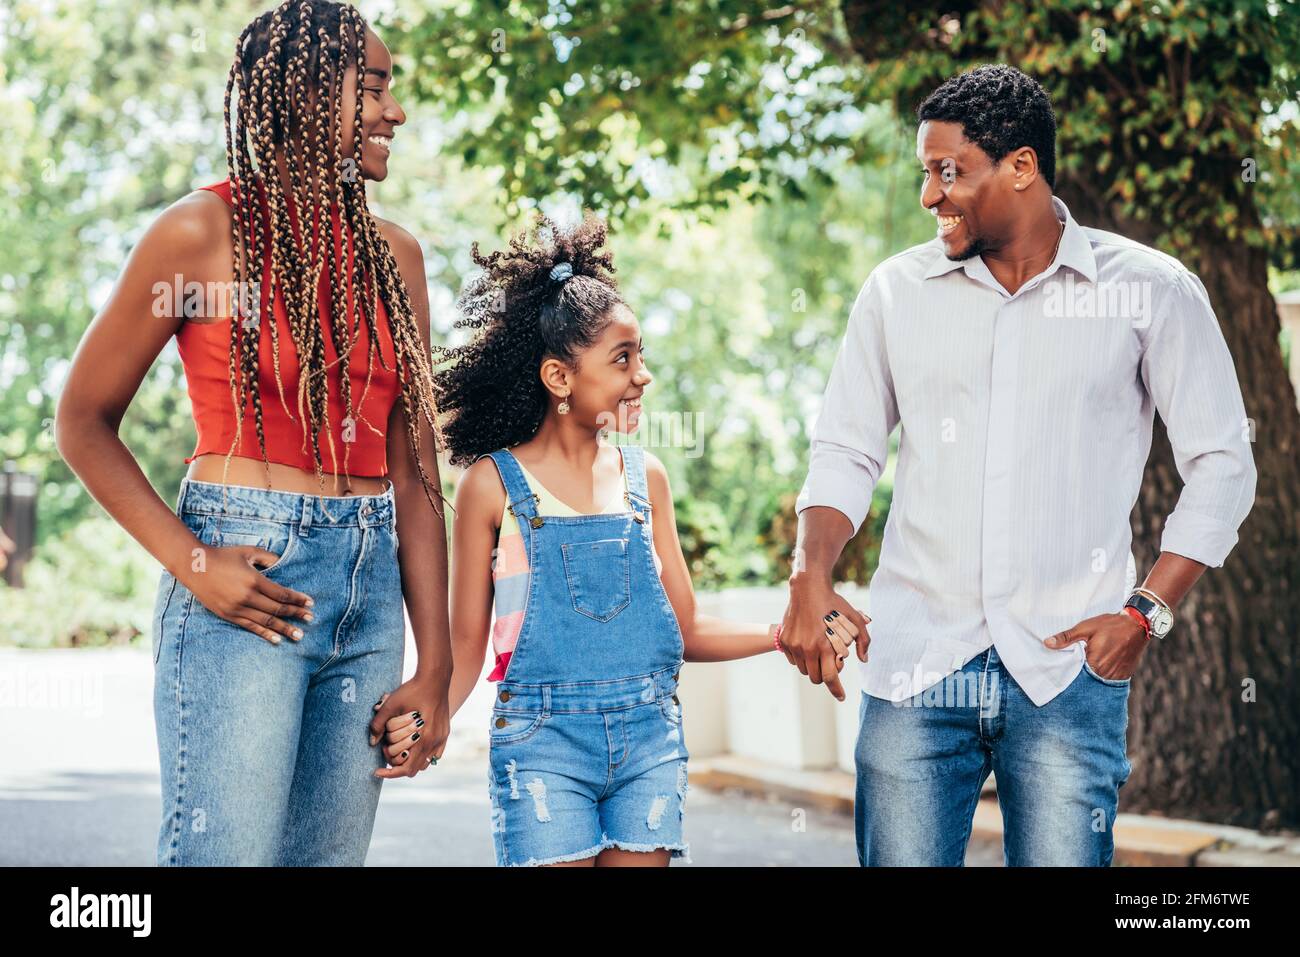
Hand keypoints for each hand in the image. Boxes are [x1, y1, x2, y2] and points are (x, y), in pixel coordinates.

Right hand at [180, 545, 313, 643]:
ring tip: (299, 635)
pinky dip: (265, 634)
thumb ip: (269, 557)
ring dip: (284, 628)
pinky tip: (277, 639)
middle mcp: (247, 597)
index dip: (297, 599)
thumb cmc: (223, 556)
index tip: (310, 603)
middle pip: (277, 609)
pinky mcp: (228, 615)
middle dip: (296, 614)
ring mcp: (237, 608)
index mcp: (254, 580)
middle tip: (310, 619)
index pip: (282, 594)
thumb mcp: (248, 552)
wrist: (194, 566)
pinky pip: (250, 627)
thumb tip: (284, 563)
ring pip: (266, 622)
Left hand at [369, 676, 448, 777]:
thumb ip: (379, 725)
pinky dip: (423, 754)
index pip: (406, 768)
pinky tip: (413, 744)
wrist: (435, 677)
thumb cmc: (413, 689)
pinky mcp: (445, 732)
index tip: (377, 771)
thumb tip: (371, 742)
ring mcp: (442, 737)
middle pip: (415, 769)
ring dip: (412, 761)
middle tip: (386, 752)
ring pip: (426, 762)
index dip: (390, 773)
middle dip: (398, 766)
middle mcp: (435, 741)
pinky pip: (435, 753)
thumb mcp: (391, 705)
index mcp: (424, 738)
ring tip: (399, 749)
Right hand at [780, 573, 869, 701]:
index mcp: (825, 646)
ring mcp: (794, 645)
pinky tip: (809, 644)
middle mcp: (807, 648)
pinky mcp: (786, 640)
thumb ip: (863, 641)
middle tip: (832, 661)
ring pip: (804, 670)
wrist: (807, 588)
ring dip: (813, 667)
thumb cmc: (834, 603)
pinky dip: (802, 658)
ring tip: (821, 650)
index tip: (841, 697)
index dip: (837, 690)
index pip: (831, 678)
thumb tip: (864, 659)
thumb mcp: (855, 619)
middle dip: (826, 676)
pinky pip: (794, 660)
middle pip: (816, 678)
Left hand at [1043, 613, 1147, 680]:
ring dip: (1090, 677)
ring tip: (1084, 669)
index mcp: (1094, 664)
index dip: (1066, 672)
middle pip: (1086, 680)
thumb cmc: (1111, 625)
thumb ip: (1066, 638)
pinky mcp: (1124, 676)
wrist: (1138, 625)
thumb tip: (1047, 643)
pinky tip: (1097, 668)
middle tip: (1071, 670)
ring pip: (1097, 681)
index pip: (1074, 675)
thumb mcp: (1085, 628)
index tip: (1058, 671)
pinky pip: (1109, 680)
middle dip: (1078, 676)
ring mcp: (1116, 677)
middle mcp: (1106, 675)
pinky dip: (1102, 676)